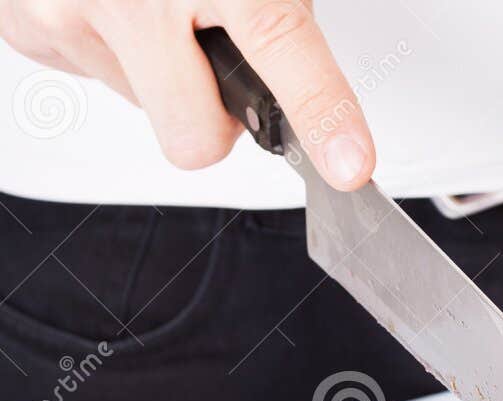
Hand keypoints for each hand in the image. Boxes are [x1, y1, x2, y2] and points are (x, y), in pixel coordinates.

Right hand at [0, 0, 373, 187]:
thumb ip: (277, 11)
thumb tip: (310, 90)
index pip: (279, 43)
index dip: (321, 109)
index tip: (349, 161)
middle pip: (195, 137)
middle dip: (215, 117)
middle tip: (217, 62)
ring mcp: (68, 12)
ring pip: (147, 110)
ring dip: (160, 72)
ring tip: (154, 7)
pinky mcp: (29, 29)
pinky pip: (99, 79)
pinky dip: (116, 51)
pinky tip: (113, 5)